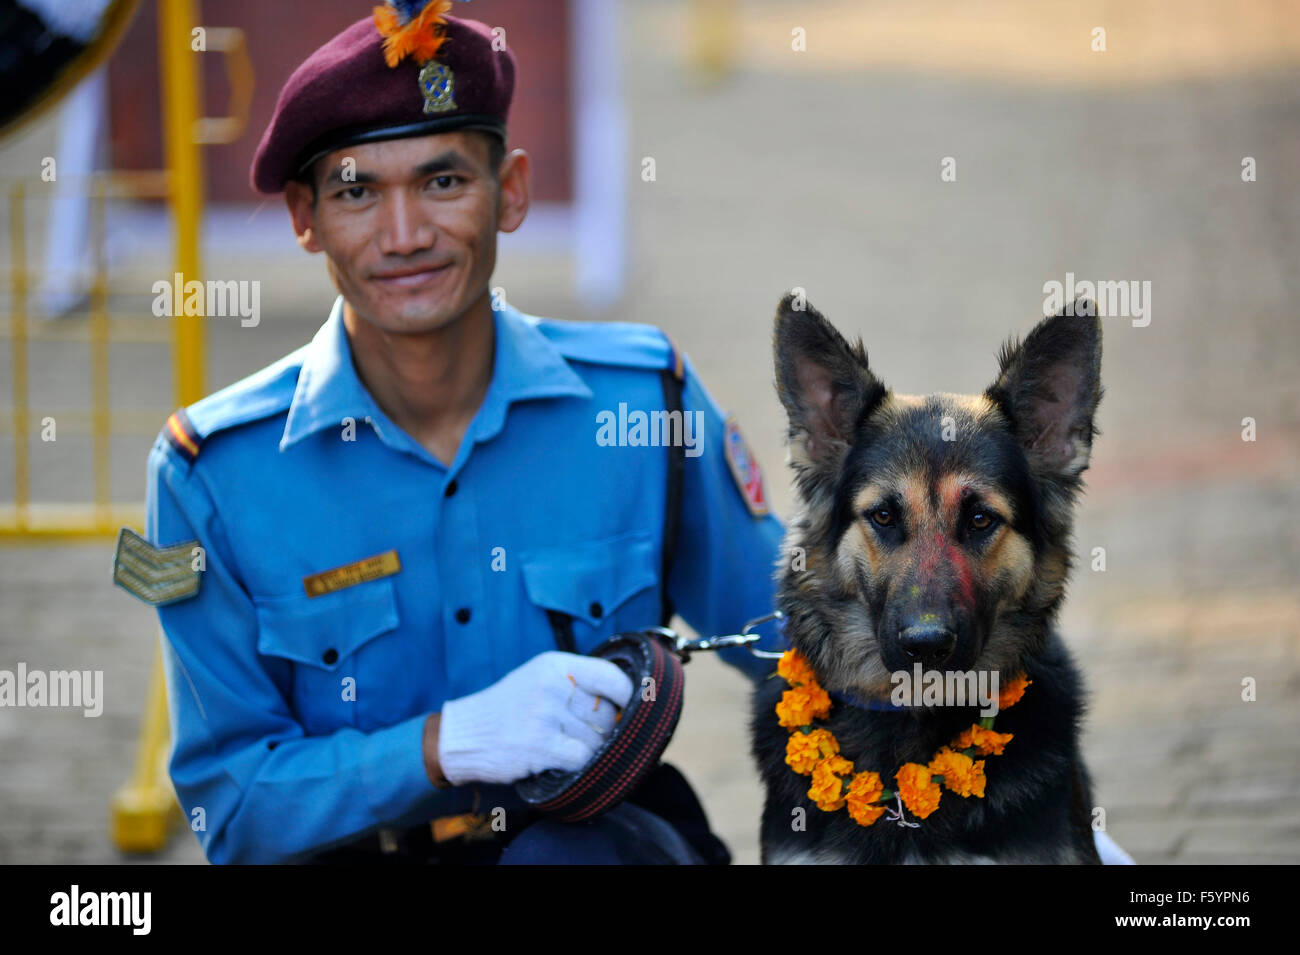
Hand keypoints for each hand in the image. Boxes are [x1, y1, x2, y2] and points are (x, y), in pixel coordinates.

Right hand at [437, 651, 634, 785]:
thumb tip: (627, 698)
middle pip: (606, 714)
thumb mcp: (539, 678)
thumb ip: (578, 681)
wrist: (464, 733)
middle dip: (600, 729)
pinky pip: (582, 758)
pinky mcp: (540, 746)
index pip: (612, 677)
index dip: (626, 697)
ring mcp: (546, 716)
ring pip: (596, 740)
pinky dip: (575, 764)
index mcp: (556, 665)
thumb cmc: (508, 707)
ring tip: (560, 744)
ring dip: (585, 749)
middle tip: (576, 732)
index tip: (625, 708)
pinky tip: (556, 758)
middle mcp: (553, 686)